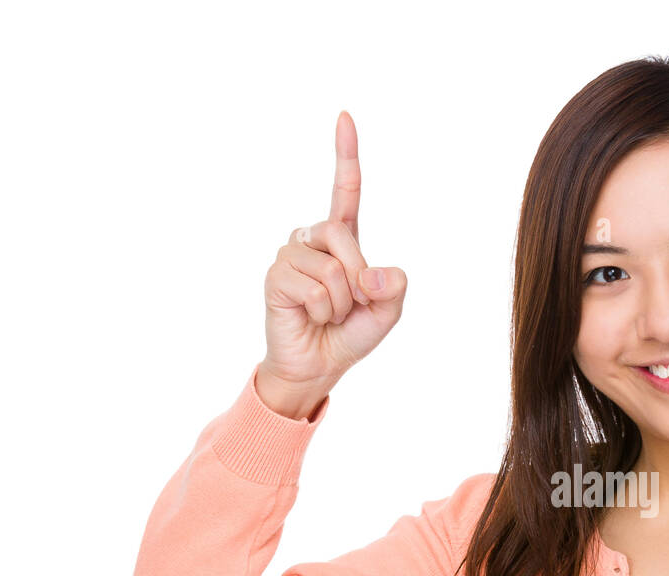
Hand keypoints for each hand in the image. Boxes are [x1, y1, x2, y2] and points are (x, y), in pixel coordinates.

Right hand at [259, 111, 406, 405]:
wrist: (320, 365)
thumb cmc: (350, 333)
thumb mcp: (387, 311)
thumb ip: (393, 288)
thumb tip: (374, 273)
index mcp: (343, 240)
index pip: (345, 192)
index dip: (346, 156)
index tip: (344, 117)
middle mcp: (313, 240)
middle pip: (344, 237)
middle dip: (359, 279)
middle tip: (352, 305)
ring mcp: (291, 255)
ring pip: (332, 269)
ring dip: (342, 302)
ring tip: (329, 314)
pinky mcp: (276, 276)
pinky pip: (315, 288)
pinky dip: (324, 310)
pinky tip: (311, 317)